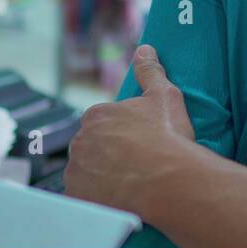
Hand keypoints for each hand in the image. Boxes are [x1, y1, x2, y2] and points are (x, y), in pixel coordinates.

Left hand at [64, 45, 197, 216]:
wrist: (170, 181)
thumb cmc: (168, 138)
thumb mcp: (164, 96)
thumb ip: (150, 71)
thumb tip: (145, 49)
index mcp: (97, 115)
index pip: (103, 124)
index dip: (121, 135)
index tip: (138, 144)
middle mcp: (80, 140)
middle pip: (92, 147)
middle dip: (108, 155)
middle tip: (135, 165)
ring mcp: (76, 171)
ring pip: (86, 172)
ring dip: (100, 176)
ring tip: (128, 184)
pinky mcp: (78, 196)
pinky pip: (83, 196)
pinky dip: (96, 198)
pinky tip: (117, 198)